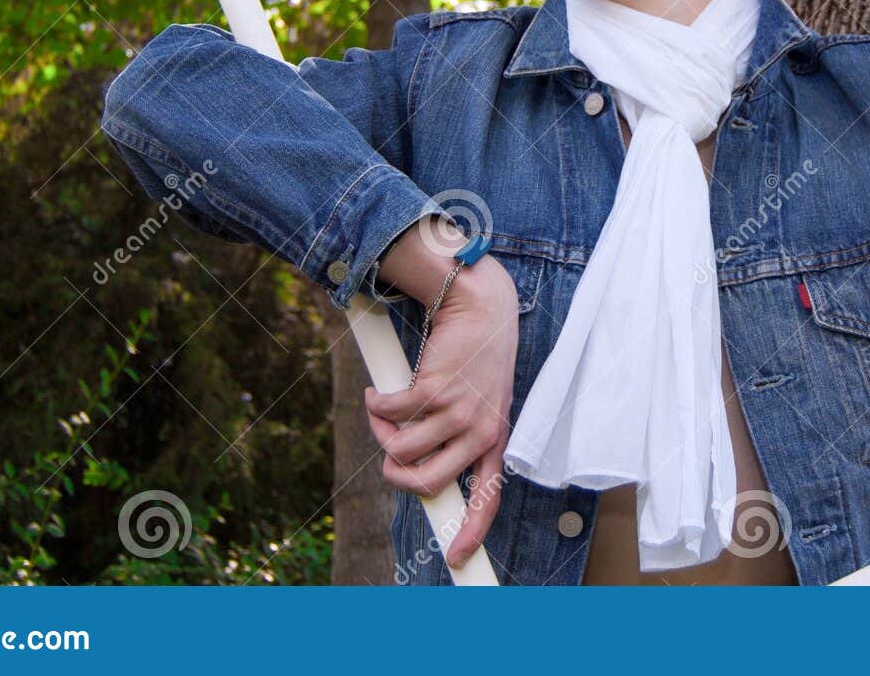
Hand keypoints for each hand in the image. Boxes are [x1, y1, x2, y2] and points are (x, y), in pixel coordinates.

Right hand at [363, 257, 520, 568]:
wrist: (481, 311)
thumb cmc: (475, 361)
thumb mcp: (480, 404)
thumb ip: (458, 438)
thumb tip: (416, 473)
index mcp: (494, 441)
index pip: (488, 498)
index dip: (472, 532)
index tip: (457, 557)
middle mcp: (480, 432)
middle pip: (425, 482)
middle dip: (395, 471)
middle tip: (389, 451)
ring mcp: (458, 412)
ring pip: (399, 450)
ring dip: (381, 430)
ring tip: (385, 409)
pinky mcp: (435, 390)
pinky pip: (388, 413)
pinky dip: (375, 403)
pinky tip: (380, 391)